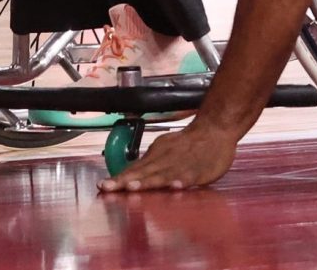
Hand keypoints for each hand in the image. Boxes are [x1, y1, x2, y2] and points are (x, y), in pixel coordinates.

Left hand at [99, 122, 237, 193]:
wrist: (214, 128)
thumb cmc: (187, 144)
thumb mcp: (164, 149)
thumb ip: (147, 165)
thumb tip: (126, 176)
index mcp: (156, 156)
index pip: (134, 169)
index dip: (118, 178)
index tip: (102, 186)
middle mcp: (165, 160)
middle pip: (143, 172)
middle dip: (126, 181)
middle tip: (109, 188)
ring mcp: (182, 165)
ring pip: (163, 175)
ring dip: (148, 182)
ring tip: (133, 188)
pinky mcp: (199, 170)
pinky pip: (190, 176)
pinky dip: (182, 181)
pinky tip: (175, 187)